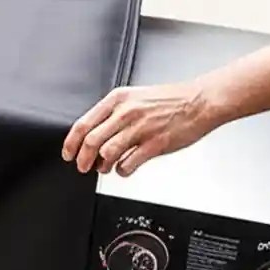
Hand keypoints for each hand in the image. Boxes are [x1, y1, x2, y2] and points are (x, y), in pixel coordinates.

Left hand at [61, 83, 222, 176]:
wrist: (200, 101)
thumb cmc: (171, 100)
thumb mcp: (136, 98)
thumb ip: (115, 113)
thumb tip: (95, 133)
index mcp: (118, 99)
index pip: (83, 124)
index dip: (71, 143)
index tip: (68, 154)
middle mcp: (126, 112)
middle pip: (91, 141)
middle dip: (83, 160)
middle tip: (83, 167)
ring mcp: (140, 129)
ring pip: (107, 153)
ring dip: (103, 166)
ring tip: (106, 168)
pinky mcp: (155, 144)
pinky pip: (129, 164)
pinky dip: (123, 171)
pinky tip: (125, 169)